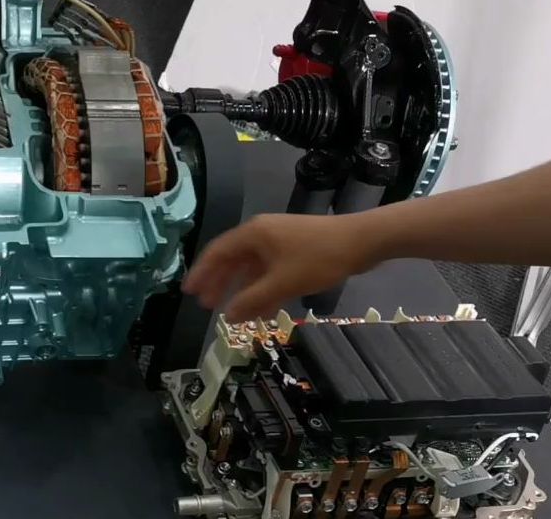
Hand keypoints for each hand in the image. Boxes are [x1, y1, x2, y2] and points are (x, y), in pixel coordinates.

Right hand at [182, 213, 376, 321]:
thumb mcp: (282, 283)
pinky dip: (263, 289)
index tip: (189, 292)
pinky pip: (269, 271)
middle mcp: (260, 234)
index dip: (201, 273)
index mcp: (253, 235)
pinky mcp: (294, 250)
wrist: (362, 241)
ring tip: (233, 313)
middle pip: (232, 260)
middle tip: (206, 305)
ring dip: (241, 290)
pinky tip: (264, 311)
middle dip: (219, 284)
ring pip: (251, 268)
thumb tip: (227, 317)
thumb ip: (252, 300)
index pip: (217, 253)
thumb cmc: (318, 258)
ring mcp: (278, 242)